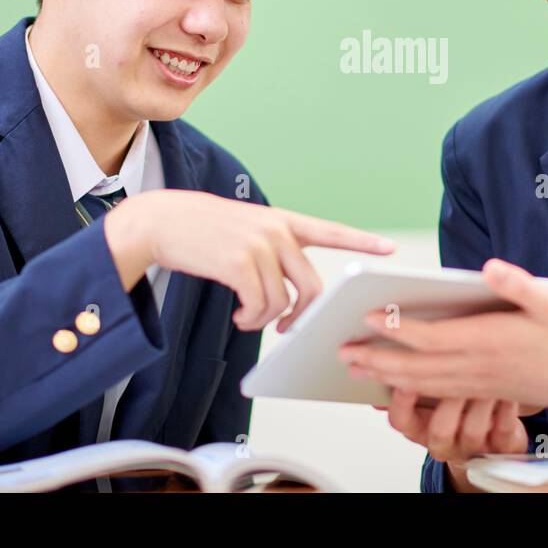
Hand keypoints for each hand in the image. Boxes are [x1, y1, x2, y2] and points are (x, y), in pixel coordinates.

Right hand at [104, 190, 395, 330]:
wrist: (159, 222)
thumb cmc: (198, 231)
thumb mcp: (243, 228)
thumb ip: (270, 249)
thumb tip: (286, 294)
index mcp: (281, 220)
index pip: (330, 230)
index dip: (362, 241)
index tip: (389, 249)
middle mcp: (276, 230)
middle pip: (312, 284)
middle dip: (304, 314)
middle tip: (289, 328)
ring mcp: (259, 245)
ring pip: (284, 301)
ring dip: (267, 320)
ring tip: (248, 317)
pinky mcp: (240, 263)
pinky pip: (260, 307)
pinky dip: (251, 320)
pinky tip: (239, 315)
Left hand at [341, 258, 547, 423]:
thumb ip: (520, 285)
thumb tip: (491, 268)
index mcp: (489, 341)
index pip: (432, 336)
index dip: (397, 327)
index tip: (368, 314)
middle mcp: (478, 367)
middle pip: (416, 367)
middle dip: (376, 360)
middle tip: (342, 351)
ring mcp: (477, 382)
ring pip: (421, 384)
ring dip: (385, 377)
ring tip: (355, 368)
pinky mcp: (480, 390)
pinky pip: (436, 394)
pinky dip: (408, 390)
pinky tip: (392, 383)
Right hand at [378, 389, 530, 491]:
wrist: (489, 434)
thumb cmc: (456, 403)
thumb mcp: (428, 391)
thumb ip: (410, 374)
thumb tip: (385, 350)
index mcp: (419, 427)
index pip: (400, 420)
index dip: (402, 402)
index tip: (407, 381)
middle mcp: (443, 441)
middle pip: (439, 428)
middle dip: (450, 400)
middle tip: (457, 374)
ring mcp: (472, 446)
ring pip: (472, 431)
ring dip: (480, 403)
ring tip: (487, 380)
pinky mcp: (500, 447)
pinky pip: (503, 432)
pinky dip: (506, 410)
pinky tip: (507, 393)